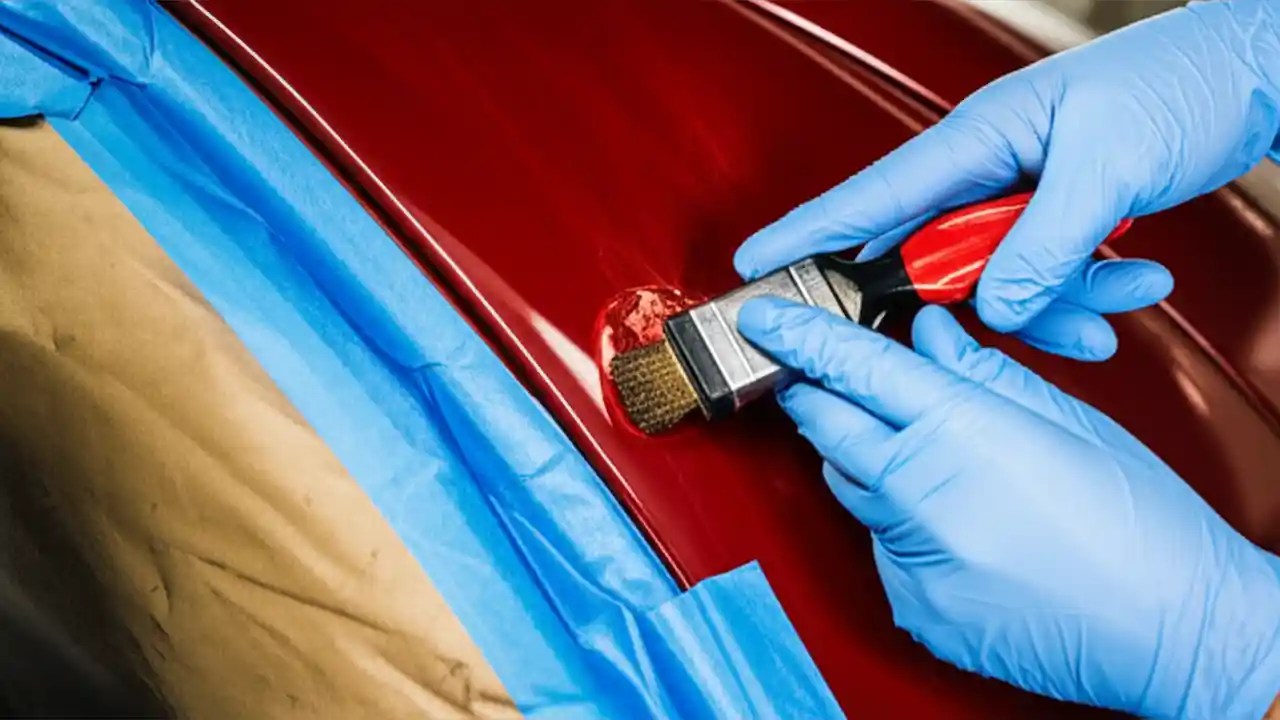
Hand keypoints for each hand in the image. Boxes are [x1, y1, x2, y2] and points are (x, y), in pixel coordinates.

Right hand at [734, 1, 1279, 358]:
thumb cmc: (1179, 85)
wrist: (1252, 79)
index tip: (756, 270)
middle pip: (937, 258)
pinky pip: (1043, 280)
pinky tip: (1128, 289)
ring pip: (998, 281)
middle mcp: (987, 169)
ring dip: (1055, 303)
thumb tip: (997, 309)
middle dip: (978, 297)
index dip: (809, 236)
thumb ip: (1042, 246)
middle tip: (1015, 308)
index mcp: (976, 137)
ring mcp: (1020, 196)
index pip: (871, 196)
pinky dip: (1084, 297)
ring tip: (1118, 292)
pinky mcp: (1054, 219)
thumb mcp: (1109, 167)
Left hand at [737, 298, 1279, 718]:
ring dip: (863, 460)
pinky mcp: (912, 606)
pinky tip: (948, 523)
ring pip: (849, 487)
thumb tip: (927, 336)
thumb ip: (979, 373)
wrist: (1177, 634)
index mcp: (962, 430)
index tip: (763, 319)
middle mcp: (922, 493)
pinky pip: (877, 547)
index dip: (799, 337)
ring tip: (922, 456)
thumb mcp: (1066, 422)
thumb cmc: (1142, 528)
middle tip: (816, 376)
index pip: (853, 367)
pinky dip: (895, 525)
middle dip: (814, 394)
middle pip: (825, 425)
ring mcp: (911, 556)